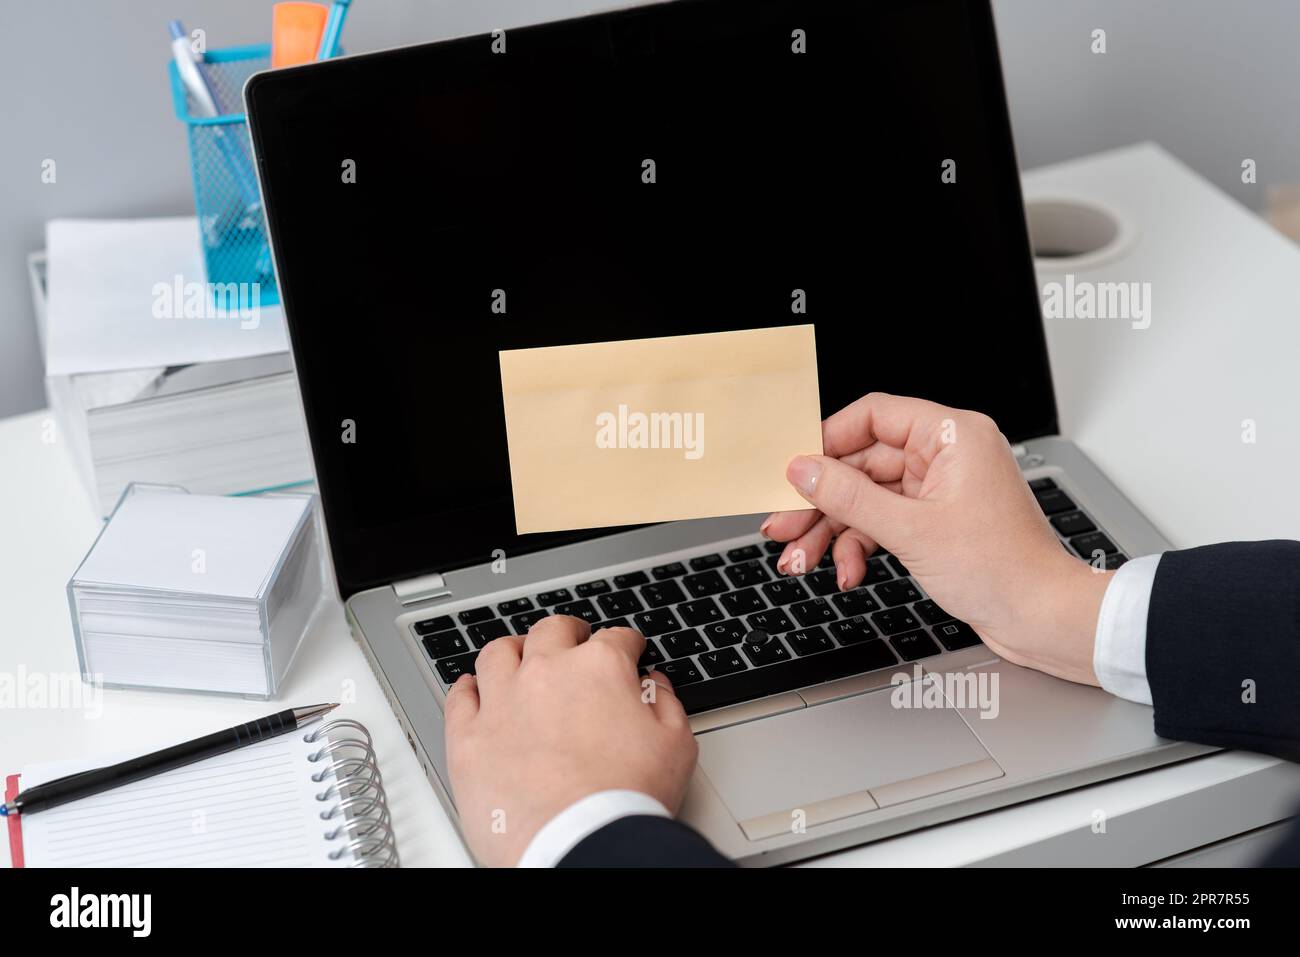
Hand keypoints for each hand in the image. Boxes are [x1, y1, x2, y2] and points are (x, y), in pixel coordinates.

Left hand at [444, 615, 696, 865]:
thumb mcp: (675, 744)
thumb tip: (656, 687)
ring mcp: (502, 702)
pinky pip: (459, 697)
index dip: (626, 644)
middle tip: (575, 640)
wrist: (581, 842)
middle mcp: (546, 673)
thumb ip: (666, 704)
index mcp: (599, 668)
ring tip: (519, 656)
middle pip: (552, 631)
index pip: (615, 639)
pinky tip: (473, 689)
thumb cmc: (626, 799)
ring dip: (513, 650)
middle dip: (568, 632)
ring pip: (498, 654)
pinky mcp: (469, 737)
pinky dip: (467, 689)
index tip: (627, 651)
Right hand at [763, 393, 1110, 684]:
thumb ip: (849, 497)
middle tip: (783, 524)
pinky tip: (848, 571)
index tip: (795, 468)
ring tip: (802, 559)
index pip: (875, 415)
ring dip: (833, 530)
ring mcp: (941, 490)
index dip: (829, 440)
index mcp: (953, 436)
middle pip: (863, 463)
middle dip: (821, 500)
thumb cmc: (1004, 570)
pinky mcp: (937, 522)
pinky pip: (884, 522)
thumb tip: (804, 470)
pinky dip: (861, 545)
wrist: (1042, 619)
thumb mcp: (910, 531)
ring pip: (868, 498)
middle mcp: (947, 456)